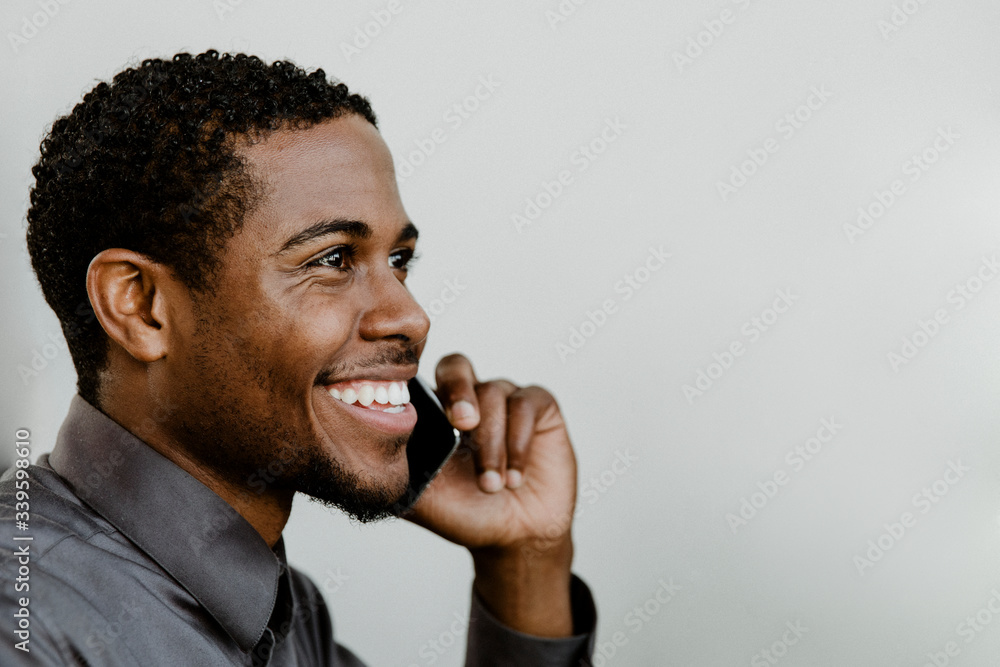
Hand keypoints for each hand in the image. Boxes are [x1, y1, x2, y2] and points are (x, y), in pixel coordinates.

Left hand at [403, 353, 578, 635]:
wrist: (513, 538)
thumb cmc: (466, 512)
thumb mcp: (422, 496)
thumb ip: (394, 471)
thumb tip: (356, 456)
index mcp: (436, 412)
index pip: (422, 378)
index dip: (423, 388)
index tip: (430, 418)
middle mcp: (470, 398)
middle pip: (457, 366)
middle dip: (459, 392)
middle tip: (463, 425)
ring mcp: (505, 400)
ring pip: (495, 393)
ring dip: (492, 443)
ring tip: (491, 484)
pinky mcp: (540, 409)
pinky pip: (528, 403)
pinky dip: (519, 441)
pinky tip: (514, 476)